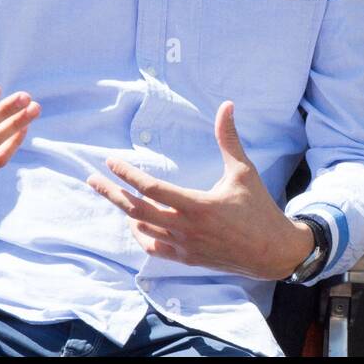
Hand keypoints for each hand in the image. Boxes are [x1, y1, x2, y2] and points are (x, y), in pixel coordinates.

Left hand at [89, 101, 315, 279]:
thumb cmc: (258, 208)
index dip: (128, 175)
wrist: (272, 251)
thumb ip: (229, 139)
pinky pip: (153, 248)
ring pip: (142, 229)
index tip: (110, 162)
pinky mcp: (187, 258)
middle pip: (136, 211)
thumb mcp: (244, 171)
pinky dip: (140, 234)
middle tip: (92, 180)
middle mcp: (186, 228)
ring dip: (124, 212)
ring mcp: (184, 246)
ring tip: (114, 196)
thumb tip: (226, 105)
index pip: (152, 189)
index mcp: (198, 206)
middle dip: (111, 193)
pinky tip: (136, 222)